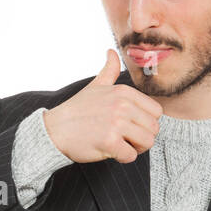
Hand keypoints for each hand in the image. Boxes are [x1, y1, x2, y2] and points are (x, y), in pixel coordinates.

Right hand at [42, 49, 163, 164]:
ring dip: (136, 149)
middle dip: (143, 138)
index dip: (147, 123)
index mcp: (123, 92)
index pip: (156, 112)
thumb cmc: (77, 110)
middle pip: (154, 129)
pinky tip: (111, 152)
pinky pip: (131, 156)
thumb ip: (109, 71)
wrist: (54, 130)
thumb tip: (112, 52)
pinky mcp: (109, 142)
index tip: (133, 126)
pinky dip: (123, 158)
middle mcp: (122, 105)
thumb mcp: (95, 86)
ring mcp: (116, 123)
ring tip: (122, 145)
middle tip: (127, 139)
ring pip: (147, 142)